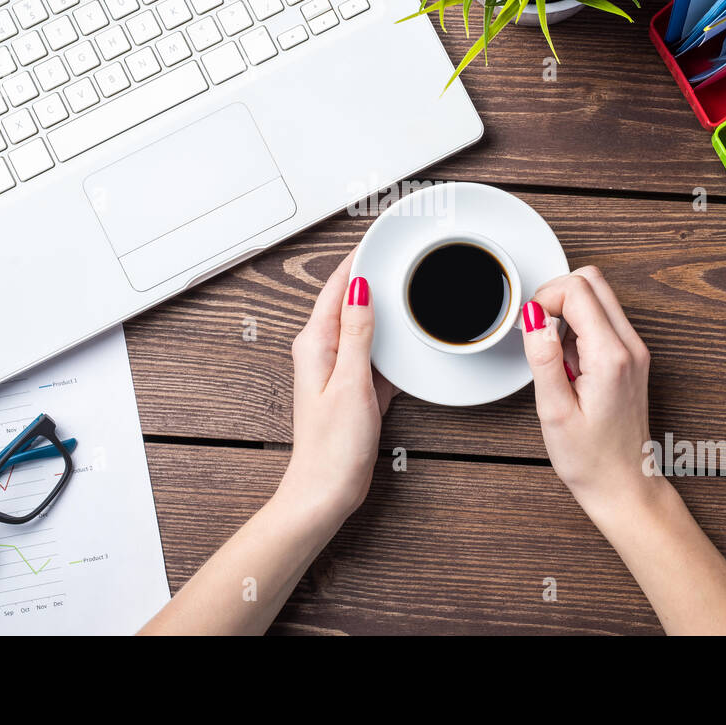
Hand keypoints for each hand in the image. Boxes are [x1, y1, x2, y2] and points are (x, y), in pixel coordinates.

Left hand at [280, 250, 394, 522]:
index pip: (336, 285)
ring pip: (365, 325)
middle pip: (350, 300)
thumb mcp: (351, 383)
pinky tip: (409, 337)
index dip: (358, 257)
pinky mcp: (355, 387)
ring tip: (411, 284)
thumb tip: (359, 287)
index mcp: (315, 344)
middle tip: (401, 250)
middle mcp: (322, 352)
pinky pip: (375, 353)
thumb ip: (357, 333)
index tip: (378, 235)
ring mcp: (339, 369)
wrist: (327, 491)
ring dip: (386, 307)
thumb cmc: (333, 447)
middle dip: (374, 274)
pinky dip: (392, 341)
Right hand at [521, 266, 663, 516]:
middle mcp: (631, 347)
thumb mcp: (554, 411)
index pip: (577, 289)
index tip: (530, 328)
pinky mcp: (631, 357)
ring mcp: (635, 351)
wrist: (624, 486)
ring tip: (555, 357)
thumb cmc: (590, 460)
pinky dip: (579, 327)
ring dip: (568, 312)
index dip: (544, 298)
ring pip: (598, 296)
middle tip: (538, 333)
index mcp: (611, 357)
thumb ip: (543, 356)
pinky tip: (569, 364)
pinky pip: (603, 319)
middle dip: (556, 294)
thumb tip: (534, 315)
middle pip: (592, 280)